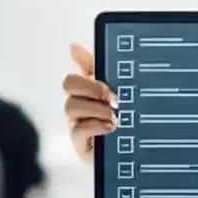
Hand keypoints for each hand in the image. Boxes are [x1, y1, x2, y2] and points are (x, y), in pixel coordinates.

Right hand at [64, 43, 118, 162]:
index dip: (83, 64)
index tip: (99, 68)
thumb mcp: (114, 91)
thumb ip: (98, 68)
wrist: (128, 152)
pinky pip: (79, 129)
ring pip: (72, 106)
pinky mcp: (79, 143)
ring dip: (97, 108)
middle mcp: (77, 104)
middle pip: (70, 85)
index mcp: (85, 90)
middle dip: (92, 87)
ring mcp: (76, 123)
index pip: (75, 72)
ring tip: (115, 115)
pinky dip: (96, 125)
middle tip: (113, 96)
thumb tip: (74, 46)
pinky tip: (111, 126)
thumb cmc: (118, 120)